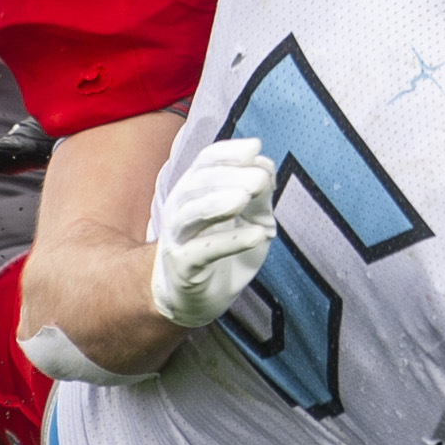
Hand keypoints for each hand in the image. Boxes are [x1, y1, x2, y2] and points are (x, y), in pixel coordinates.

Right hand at [148, 138, 275, 328]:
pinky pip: (202, 251)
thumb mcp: (251, 218)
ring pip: (190, 214)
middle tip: (259, 180)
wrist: (195, 297)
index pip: (205, 161)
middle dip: (229, 177)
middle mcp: (181, 208)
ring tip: (245, 199)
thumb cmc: (223, 250)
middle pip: (198, 183)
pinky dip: (229, 241)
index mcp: (195, 190)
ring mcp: (178, 238)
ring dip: (218, 203)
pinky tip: (255, 236)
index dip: (228, 152)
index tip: (255, 148)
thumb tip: (266, 166)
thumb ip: (259, 195)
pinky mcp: (184, 266)